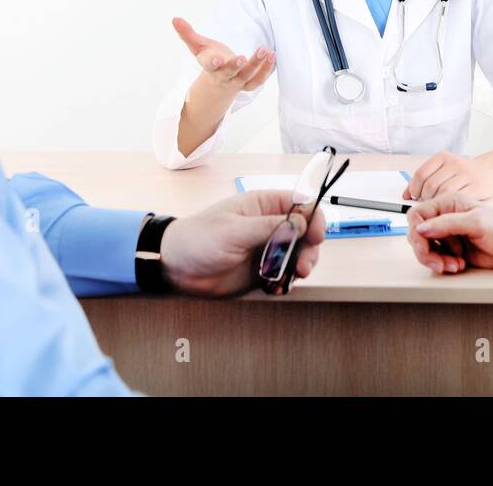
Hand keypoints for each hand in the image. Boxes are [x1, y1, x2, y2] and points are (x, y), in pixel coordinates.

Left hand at [158, 190, 324, 297]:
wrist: (176, 267)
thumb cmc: (199, 239)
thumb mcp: (234, 230)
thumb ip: (270, 227)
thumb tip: (301, 223)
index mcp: (262, 205)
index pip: (301, 204)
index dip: (314, 218)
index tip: (316, 235)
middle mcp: (269, 224)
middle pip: (306, 231)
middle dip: (310, 249)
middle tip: (304, 266)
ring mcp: (267, 247)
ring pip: (299, 254)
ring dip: (301, 266)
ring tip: (291, 278)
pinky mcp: (263, 269)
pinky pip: (285, 273)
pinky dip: (287, 280)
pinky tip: (278, 286)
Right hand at [173, 17, 274, 97]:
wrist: (219, 82)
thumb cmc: (210, 58)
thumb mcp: (198, 46)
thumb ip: (187, 33)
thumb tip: (174, 18)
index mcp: (210, 66)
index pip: (210, 65)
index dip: (213, 62)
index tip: (217, 59)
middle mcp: (223, 76)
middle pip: (229, 73)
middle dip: (235, 66)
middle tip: (242, 58)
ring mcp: (237, 81)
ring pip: (247, 76)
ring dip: (256, 65)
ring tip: (265, 51)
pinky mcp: (248, 83)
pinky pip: (258, 80)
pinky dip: (266, 70)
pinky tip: (272, 56)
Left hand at [402, 150, 492, 200]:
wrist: (490, 170)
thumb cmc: (462, 174)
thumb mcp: (443, 170)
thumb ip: (425, 180)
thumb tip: (405, 195)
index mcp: (443, 157)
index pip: (421, 174)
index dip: (414, 189)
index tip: (415, 196)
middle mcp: (454, 163)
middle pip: (430, 185)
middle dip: (425, 199)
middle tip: (427, 204)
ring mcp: (466, 175)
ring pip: (443, 193)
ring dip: (437, 204)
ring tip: (438, 207)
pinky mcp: (476, 187)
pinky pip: (457, 200)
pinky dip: (449, 207)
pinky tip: (449, 209)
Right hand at [406, 193, 492, 273]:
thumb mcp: (476, 222)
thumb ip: (447, 224)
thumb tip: (421, 228)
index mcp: (448, 203)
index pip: (417, 214)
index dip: (415, 231)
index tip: (423, 245)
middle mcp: (445, 217)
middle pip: (417, 234)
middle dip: (425, 251)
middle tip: (439, 264)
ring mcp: (448, 234)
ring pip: (425, 248)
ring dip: (435, 260)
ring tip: (454, 265)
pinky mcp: (452, 249)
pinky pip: (436, 258)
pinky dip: (443, 264)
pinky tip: (459, 264)